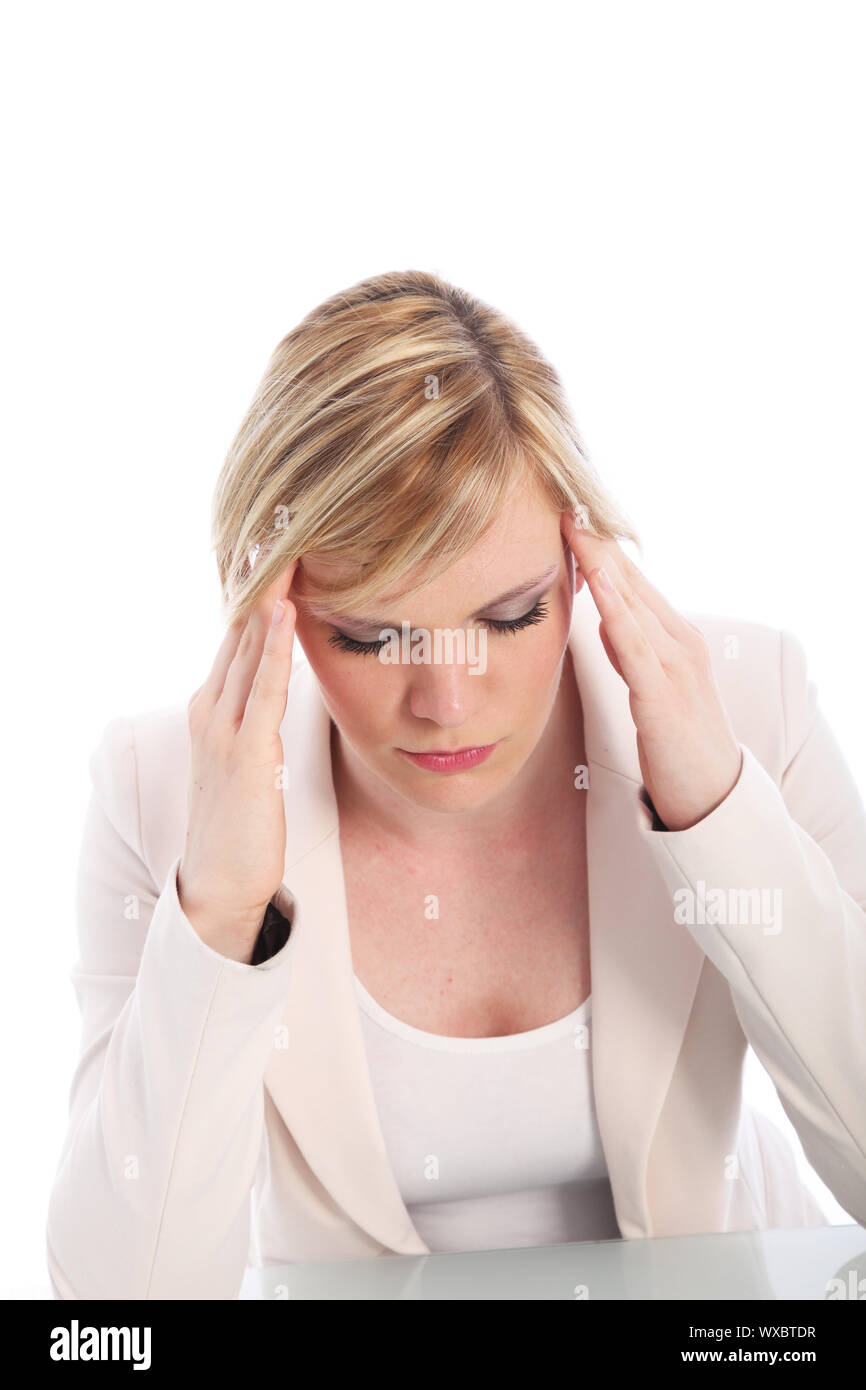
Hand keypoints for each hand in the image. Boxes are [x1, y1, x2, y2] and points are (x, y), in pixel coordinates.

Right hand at [178, 561, 298, 960]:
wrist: (220, 883)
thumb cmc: (244, 822)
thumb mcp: (252, 757)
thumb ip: (263, 715)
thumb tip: (286, 677)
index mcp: (214, 706)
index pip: (237, 633)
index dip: (258, 586)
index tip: (281, 541)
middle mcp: (210, 708)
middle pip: (237, 627)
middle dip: (258, 576)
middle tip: (278, 519)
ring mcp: (222, 729)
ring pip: (244, 647)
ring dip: (264, 595)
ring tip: (280, 545)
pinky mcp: (244, 755)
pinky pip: (260, 690)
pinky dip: (270, 649)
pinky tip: (282, 613)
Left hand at [562, 513, 742, 831]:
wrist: (714, 796)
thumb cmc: (679, 742)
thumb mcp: (651, 684)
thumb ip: (630, 647)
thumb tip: (602, 616)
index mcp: (674, 636)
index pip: (631, 579)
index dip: (599, 545)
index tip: (566, 512)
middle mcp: (679, 641)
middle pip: (630, 580)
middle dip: (596, 540)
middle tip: (562, 498)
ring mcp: (675, 666)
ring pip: (631, 602)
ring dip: (601, 561)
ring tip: (573, 524)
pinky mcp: (663, 696)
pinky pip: (635, 644)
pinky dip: (614, 608)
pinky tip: (596, 582)